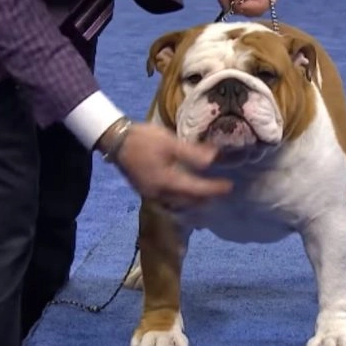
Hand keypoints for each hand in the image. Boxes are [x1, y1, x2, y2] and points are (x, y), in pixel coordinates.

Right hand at [98, 120, 232, 208]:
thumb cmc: (143, 139)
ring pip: (179, 205)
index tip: (230, 186)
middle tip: (221, 192)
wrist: (115, 141)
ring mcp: (152, 195)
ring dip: (195, 203)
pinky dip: (183, 201)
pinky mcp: (147, 192)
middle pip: (189, 203)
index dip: (214, 189)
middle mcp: (160, 194)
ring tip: (209, 196)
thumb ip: (192, 153)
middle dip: (207, 199)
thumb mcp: (170, 142)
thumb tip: (214, 159)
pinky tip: (188, 195)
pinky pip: (170, 202)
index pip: (196, 190)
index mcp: (166, 181)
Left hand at [212, 0, 281, 16]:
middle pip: (257, 8)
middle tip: (232, 3)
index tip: (242, 5)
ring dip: (235, 4)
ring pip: (245, 7)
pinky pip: (235, 3)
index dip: (256, 7)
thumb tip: (256, 0)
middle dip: (245, 8)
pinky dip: (228, 4)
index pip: (269, 2)